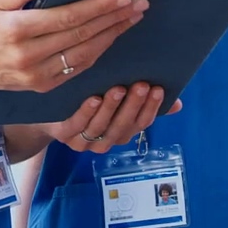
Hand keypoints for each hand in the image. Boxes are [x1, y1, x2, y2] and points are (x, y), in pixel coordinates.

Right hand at [0, 0, 145, 95]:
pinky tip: (112, 38)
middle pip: (82, 36)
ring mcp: (37, 75)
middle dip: (114, 20)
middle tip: (139, 6)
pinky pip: (77, 68)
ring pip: (85, 55)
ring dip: (112, 36)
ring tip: (132, 20)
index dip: (98, 7)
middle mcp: (28, 55)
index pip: (67, 17)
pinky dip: (98, 53)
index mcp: (16, 30)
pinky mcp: (43, 86)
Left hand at [43, 82, 178, 153]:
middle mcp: (104, 142)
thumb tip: (178, 104)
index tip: (158, 89)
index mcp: (120, 134)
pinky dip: (86, 112)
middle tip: (141, 85)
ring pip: (101, 126)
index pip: (141, 124)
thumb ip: (144, 103)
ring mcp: (83, 141)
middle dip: (133, 105)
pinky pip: (77, 124)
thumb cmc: (89, 105)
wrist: (48, 118)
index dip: (151, 108)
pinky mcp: (63, 134)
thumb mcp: (117, 104)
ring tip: (118, 88)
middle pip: (123, 126)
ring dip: (111, 108)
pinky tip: (92, 98)